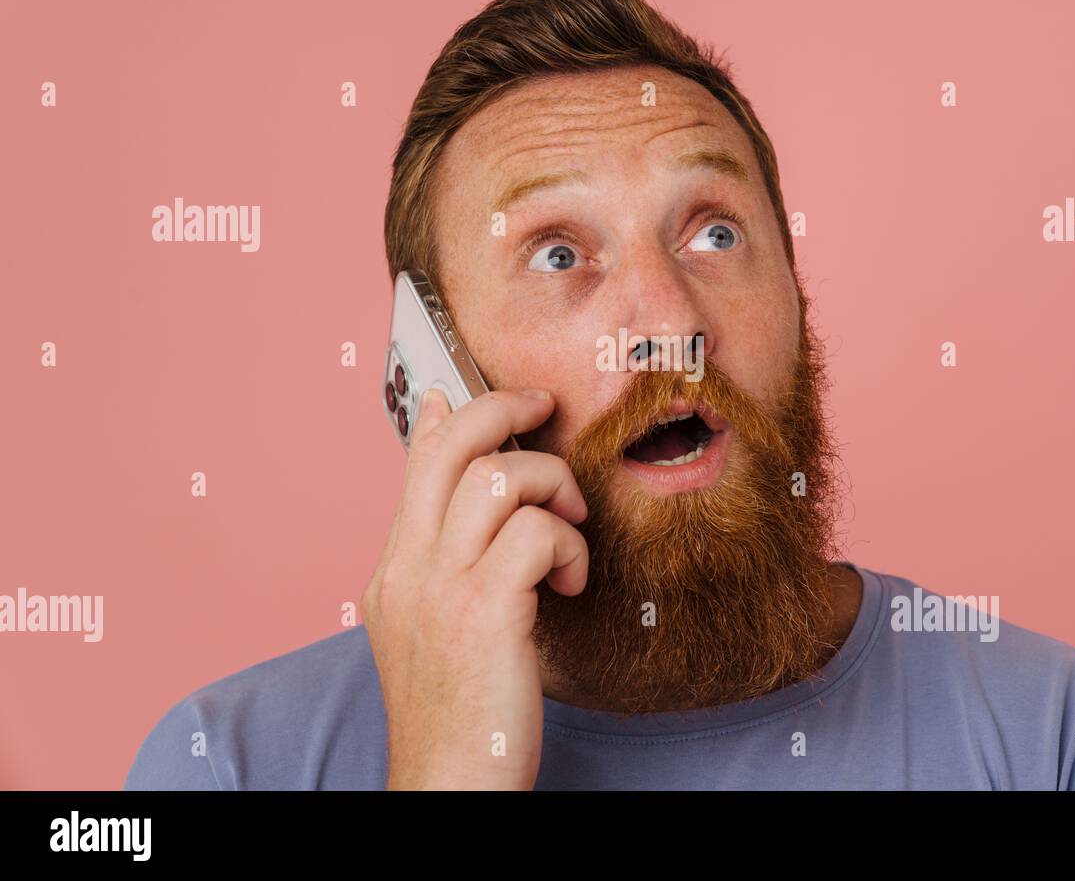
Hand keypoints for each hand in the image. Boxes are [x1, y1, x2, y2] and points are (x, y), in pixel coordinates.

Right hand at [362, 387, 587, 789]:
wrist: (449, 788)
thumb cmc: (461, 713)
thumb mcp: (436, 627)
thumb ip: (450, 560)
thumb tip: (471, 515)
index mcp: (395, 569)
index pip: (416, 461)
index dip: (454, 412)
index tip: (477, 393)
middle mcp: (408, 568)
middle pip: (451, 443)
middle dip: (505, 408)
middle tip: (546, 412)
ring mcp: (440, 587)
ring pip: (501, 478)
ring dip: (553, 486)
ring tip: (571, 528)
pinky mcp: (484, 611)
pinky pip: (538, 533)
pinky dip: (570, 546)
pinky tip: (574, 583)